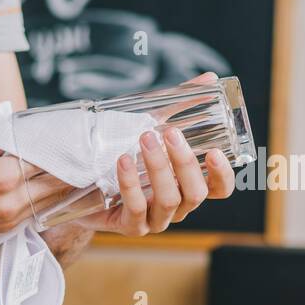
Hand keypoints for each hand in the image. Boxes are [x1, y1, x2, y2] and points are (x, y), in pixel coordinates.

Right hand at [0, 132, 77, 241]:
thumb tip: (20, 133)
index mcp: (4, 176)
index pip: (48, 159)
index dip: (64, 147)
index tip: (75, 137)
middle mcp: (11, 202)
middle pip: (57, 184)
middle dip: (71, 168)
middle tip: (83, 153)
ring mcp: (6, 220)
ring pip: (48, 202)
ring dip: (61, 186)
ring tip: (72, 169)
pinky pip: (32, 213)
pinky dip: (43, 199)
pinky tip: (47, 188)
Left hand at [76, 72, 235, 235]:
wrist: (82, 186)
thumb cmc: (125, 156)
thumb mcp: (152, 127)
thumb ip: (180, 106)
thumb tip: (209, 78)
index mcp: (187, 186)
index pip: (218, 189)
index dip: (222, 175)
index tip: (217, 152)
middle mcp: (176, 207)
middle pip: (195, 193)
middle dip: (184, 162)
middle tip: (170, 133)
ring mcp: (154, 220)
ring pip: (168, 201)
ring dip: (158, 168)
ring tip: (144, 140)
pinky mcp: (129, 226)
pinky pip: (135, 209)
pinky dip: (130, 183)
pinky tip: (122, 160)